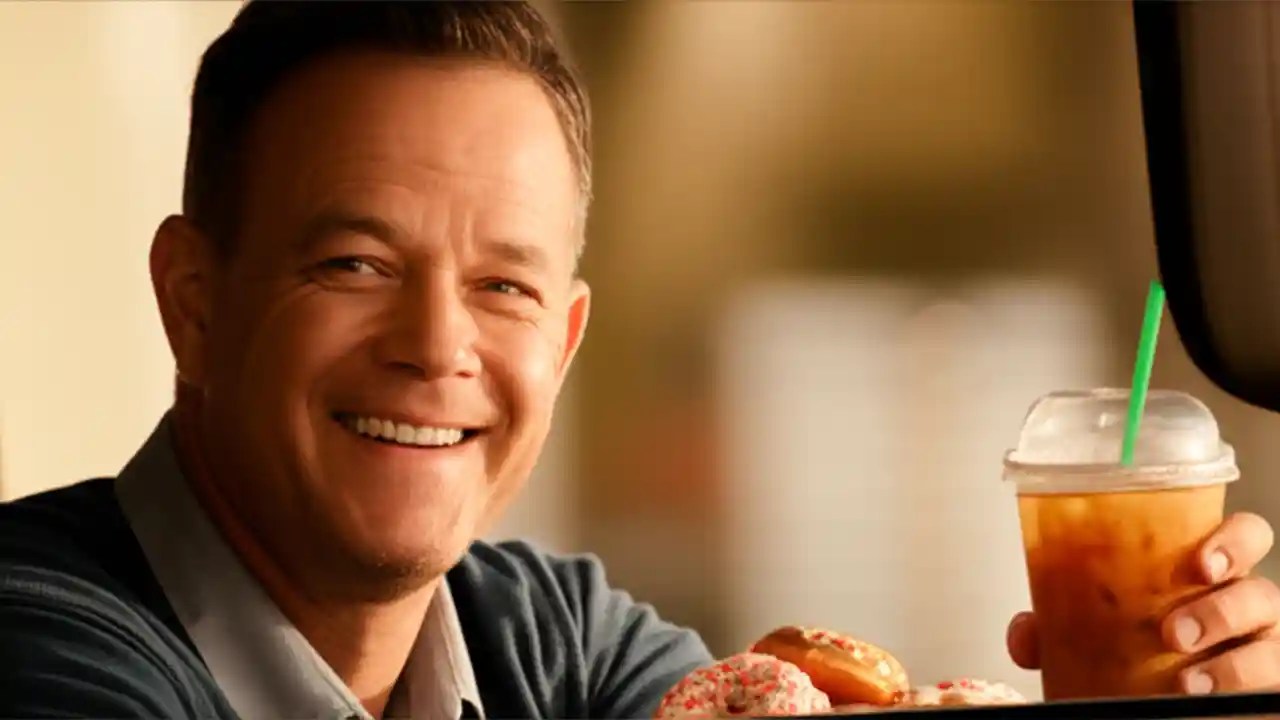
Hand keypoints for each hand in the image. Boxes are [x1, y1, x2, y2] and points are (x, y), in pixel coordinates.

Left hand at [1007, 512, 1279, 693]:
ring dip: (1230, 665)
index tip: (1199, 562)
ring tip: (1186, 681)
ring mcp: (1262, 648)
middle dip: (1225, 606)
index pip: (1241, 538)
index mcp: (1207, 574)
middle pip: (1262, 589)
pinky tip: (1206, 699)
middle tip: (1176, 631)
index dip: (1232, 541)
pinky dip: (1240, 692)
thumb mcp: (1097, 629)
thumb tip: (1023, 633)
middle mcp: (1243, 607)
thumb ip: (1058, 624)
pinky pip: (1272, 688)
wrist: (1161, 696)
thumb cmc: (1140, 648)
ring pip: (1271, 644)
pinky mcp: (1268, 687)